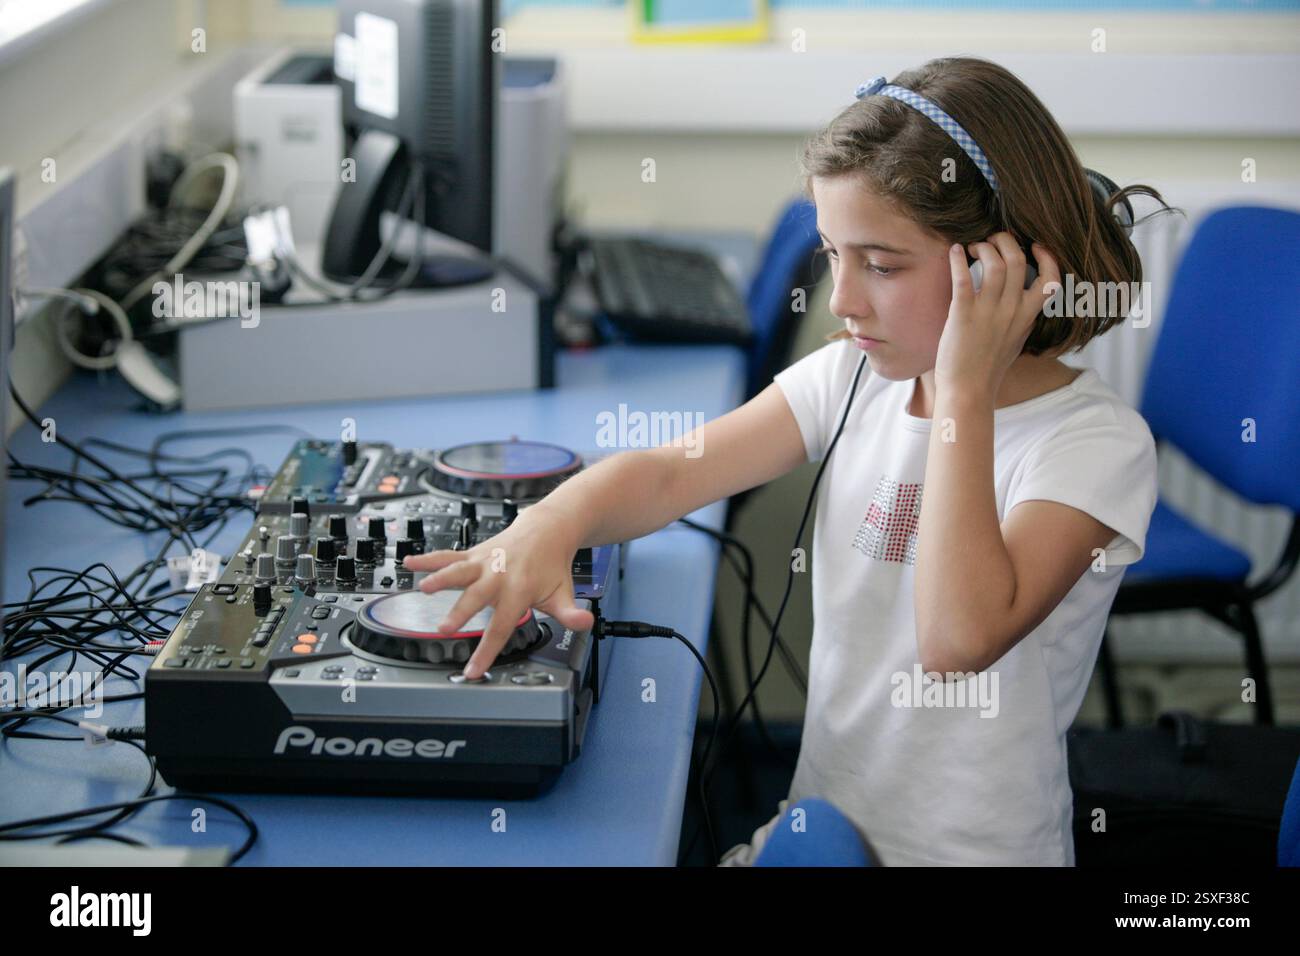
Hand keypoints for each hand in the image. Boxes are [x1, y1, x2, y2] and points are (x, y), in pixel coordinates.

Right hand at [402, 508, 594, 679]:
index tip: (473, 669)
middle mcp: (499, 575)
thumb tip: (585, 623)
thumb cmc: (552, 565)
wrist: (548, 529)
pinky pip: (448, 556)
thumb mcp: (564, 592)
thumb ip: (571, 613)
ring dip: (440, 578)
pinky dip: (428, 559)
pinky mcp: (473, 553)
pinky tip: (409, 563)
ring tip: (423, 588)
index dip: (487, 650)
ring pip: (459, 571)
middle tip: (444, 628)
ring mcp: (483, 562)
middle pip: (476, 597)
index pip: (502, 626)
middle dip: (460, 612)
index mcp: (519, 589)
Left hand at [934, 232, 1059, 399]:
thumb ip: (1021, 320)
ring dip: (983, 248)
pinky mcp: (964, 315)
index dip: (1048, 258)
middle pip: (1018, 261)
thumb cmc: (987, 369)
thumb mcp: (1015, 342)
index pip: (1051, 281)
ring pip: (995, 263)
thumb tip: (1024, 304)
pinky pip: (964, 278)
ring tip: (972, 247)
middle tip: (992, 239)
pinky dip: (958, 259)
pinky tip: (954, 252)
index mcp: (1027, 317)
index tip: (1035, 246)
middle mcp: (1011, 311)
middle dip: (1006, 242)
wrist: (968, 390)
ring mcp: (989, 312)